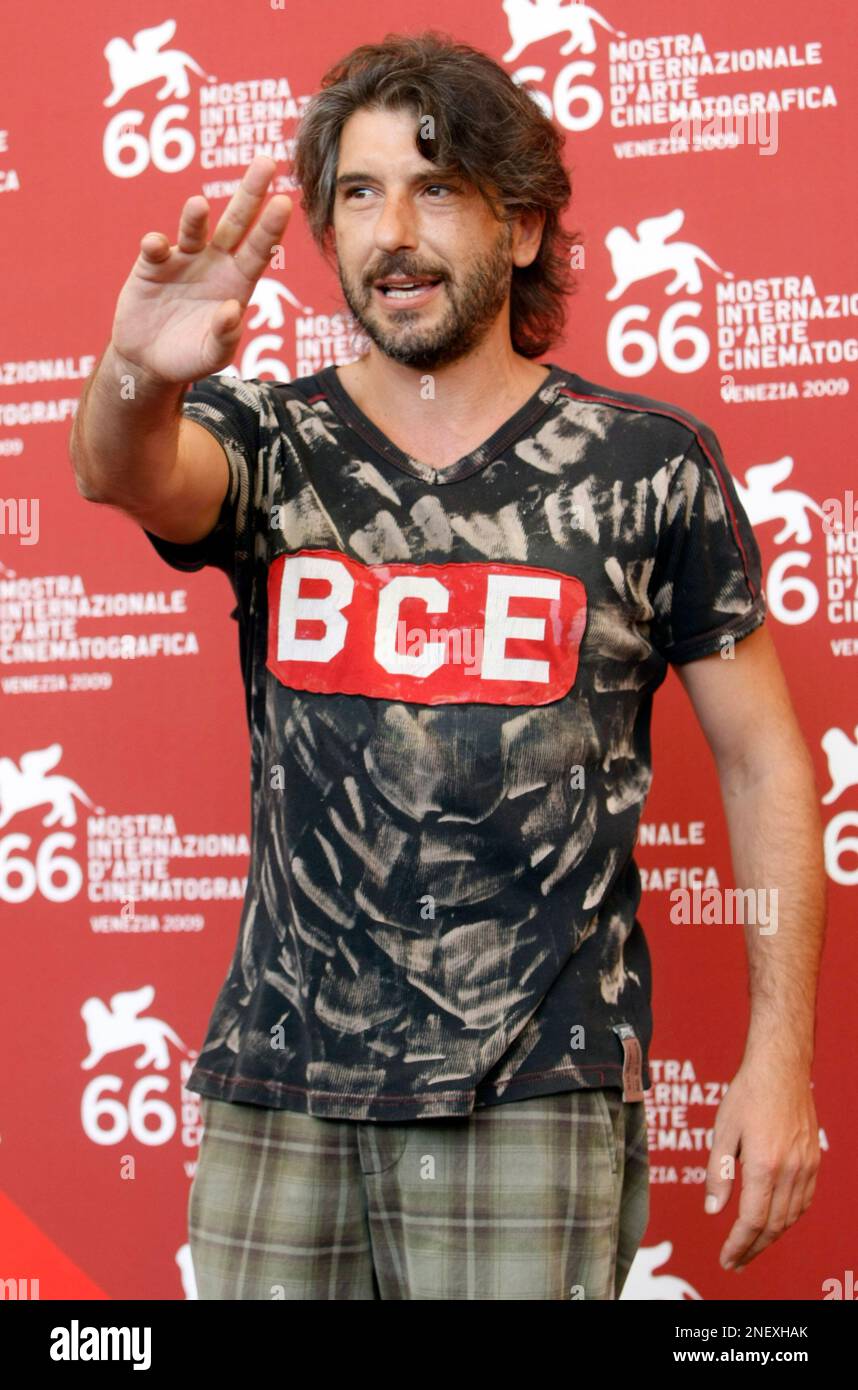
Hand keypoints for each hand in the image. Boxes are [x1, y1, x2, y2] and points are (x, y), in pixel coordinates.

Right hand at [111, 155, 291, 385]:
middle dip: (249, 194)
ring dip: (195, 217)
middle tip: (265, 164)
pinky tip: (156, 246)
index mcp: (238, 282)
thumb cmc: (189, 357)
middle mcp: (214, 263)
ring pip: (194, 231)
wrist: (149, 360)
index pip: (260, 249)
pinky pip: (156, 250)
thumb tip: (232, 310)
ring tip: (198, 206)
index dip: (271, 227)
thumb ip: (225, 337)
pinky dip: (156, 245)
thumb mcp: (213, 355)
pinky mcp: (152, 265)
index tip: (284, 202)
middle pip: (235, 224)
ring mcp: (183, 260)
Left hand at [704, 1058, 820, 1271]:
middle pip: (773, 1225)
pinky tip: (774, 1220)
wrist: (781, 1069)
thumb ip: (719, 1173)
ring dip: (771, 1236)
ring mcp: (806, 1166)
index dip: (738, 1245)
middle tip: (735, 1262)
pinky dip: (788, 1218)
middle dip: (753, 1248)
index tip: (726, 1259)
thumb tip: (713, 1210)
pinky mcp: (813, 1161)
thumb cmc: (747, 1095)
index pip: (752, 1220)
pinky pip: (803, 1201)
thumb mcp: (723, 1131)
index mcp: (764, 1165)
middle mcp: (789, 1170)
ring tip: (750, 1245)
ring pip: (791, 1217)